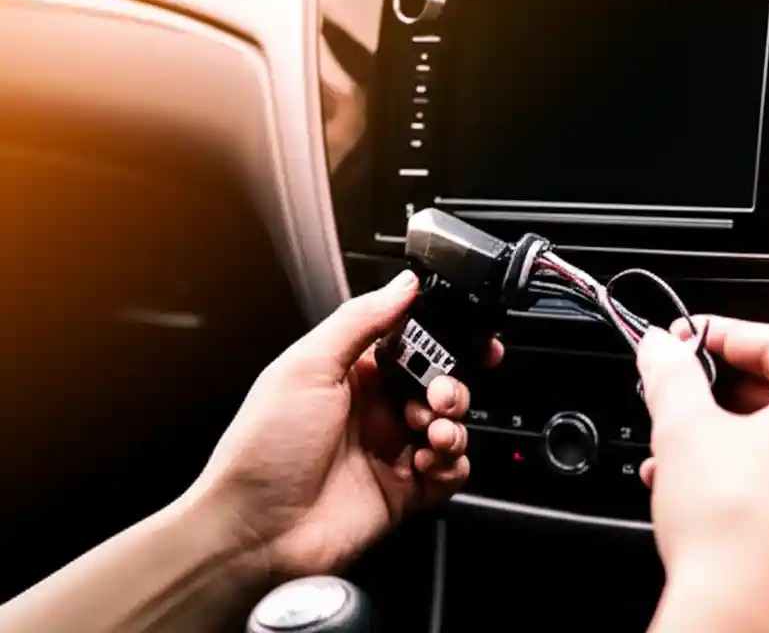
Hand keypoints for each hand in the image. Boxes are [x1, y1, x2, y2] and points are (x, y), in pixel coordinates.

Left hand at [185, 270, 500, 579]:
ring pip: (451, 425)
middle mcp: (375, 409)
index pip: (413, 344)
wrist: (254, 529)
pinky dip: (452, 464)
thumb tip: (403, 284)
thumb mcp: (307, 366)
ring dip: (454, 424)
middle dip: (452, 385)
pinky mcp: (405, 492)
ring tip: (432, 431)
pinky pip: (452, 472)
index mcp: (352, 372)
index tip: (468, 337)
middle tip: (438, 395)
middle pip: (440, 384)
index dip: (445, 340)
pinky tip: (428, 462)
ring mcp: (391, 451)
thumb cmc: (263, 448)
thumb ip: (360, 319)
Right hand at [638, 316, 768, 632]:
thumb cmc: (730, 538)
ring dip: (744, 450)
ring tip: (687, 464)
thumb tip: (661, 351)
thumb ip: (671, 374)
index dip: (722, 336)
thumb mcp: (683, 430)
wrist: (742, 632)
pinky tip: (721, 504)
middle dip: (730, 403)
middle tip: (686, 403)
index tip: (689, 341)